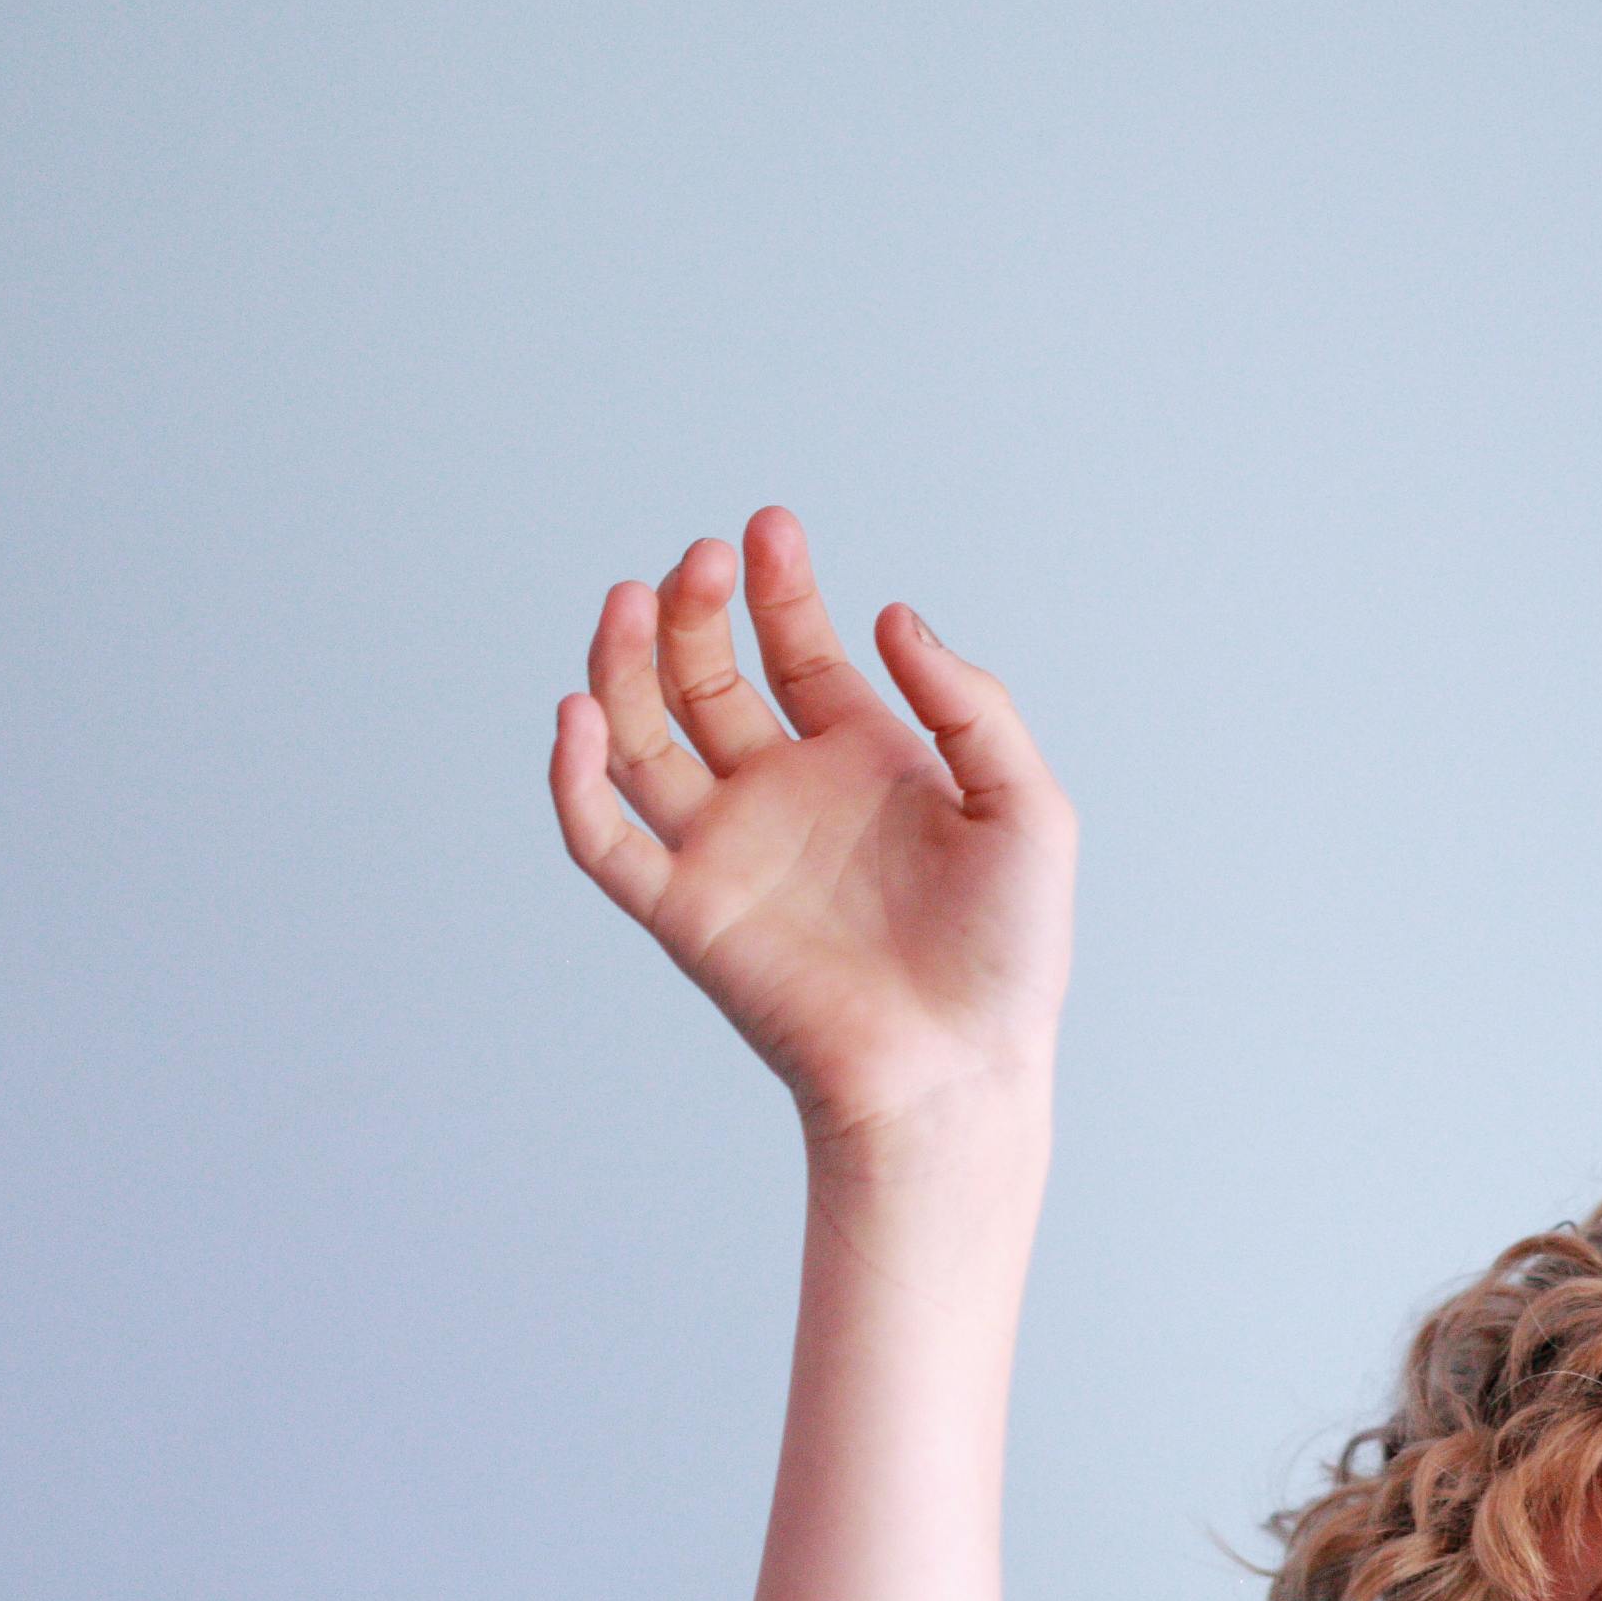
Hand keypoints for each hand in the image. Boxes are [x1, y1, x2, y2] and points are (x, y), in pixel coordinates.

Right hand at [546, 508, 1074, 1144]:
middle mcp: (785, 797)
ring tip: (627, 598)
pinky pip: (603, 839)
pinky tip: (583, 713)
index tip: (768, 529)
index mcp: (863, 763)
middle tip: (703, 560)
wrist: (960, 1071)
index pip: (796, 652)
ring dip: (623, 665)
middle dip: (696, 609)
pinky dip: (576, 778)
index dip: (777, 588)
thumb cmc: (1006, 956)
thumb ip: (968, 705)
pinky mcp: (686, 913)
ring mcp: (728, 852)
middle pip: (707, 677)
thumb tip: (891, 616)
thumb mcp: (1024, 806)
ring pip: (642, 739)